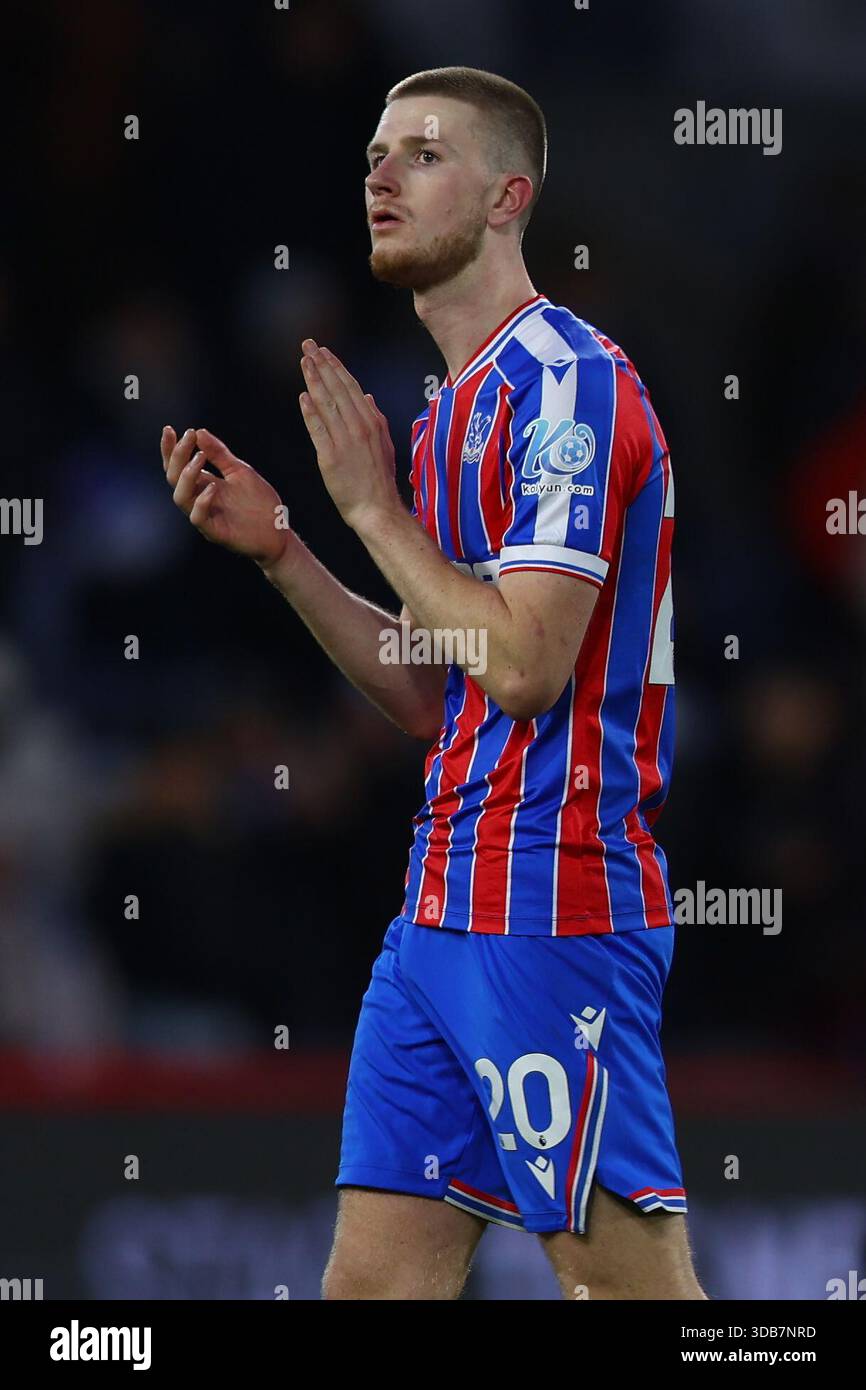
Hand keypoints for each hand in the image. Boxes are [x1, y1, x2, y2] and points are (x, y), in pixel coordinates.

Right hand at [161, 426, 290, 568]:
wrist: (278, 532)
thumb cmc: (259, 503)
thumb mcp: (240, 471)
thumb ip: (220, 454)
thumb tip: (199, 432)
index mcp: (203, 484)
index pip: (178, 466)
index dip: (170, 449)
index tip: (170, 429)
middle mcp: (199, 499)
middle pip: (174, 478)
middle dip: (177, 456)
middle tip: (188, 438)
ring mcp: (206, 516)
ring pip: (180, 497)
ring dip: (187, 475)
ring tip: (200, 457)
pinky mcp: (215, 532)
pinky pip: (198, 518)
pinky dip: (202, 501)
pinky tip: (213, 487)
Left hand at [298, 340, 401, 531]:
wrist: (377, 509)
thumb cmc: (380, 480)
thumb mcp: (385, 445)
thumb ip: (375, 419)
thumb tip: (367, 397)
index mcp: (372, 422)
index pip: (351, 387)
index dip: (336, 367)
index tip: (324, 352)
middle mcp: (359, 427)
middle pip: (337, 389)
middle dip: (322, 365)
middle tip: (308, 346)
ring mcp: (345, 441)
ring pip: (327, 404)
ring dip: (314, 380)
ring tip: (304, 362)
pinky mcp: (331, 457)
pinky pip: (318, 430)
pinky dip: (310, 412)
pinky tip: (303, 397)